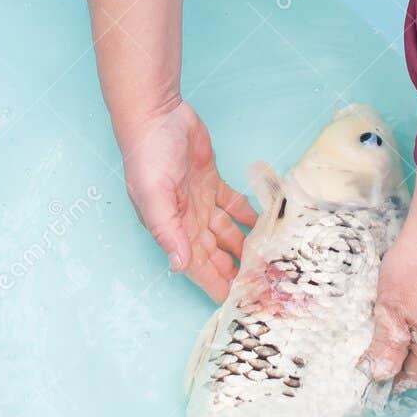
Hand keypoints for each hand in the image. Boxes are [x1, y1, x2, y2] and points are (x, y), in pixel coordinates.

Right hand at [119, 99, 255, 301]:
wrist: (157, 115)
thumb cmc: (148, 155)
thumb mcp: (153, 195)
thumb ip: (168, 231)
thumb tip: (178, 265)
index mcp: (172, 227)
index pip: (196, 265)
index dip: (214, 282)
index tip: (235, 300)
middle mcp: (186, 218)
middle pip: (214, 253)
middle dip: (233, 270)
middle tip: (261, 284)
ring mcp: (200, 199)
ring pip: (226, 232)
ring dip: (244, 245)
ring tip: (268, 259)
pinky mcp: (211, 180)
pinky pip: (233, 204)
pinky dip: (247, 215)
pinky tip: (264, 223)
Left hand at [364, 171, 416, 390]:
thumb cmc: (415, 270)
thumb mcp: (392, 311)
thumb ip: (386, 344)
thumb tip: (380, 376)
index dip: (394, 380)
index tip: (371, 376)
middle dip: (398, 357)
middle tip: (370, 350)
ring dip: (403, 334)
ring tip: (378, 325)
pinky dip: (411, 314)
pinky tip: (397, 302)